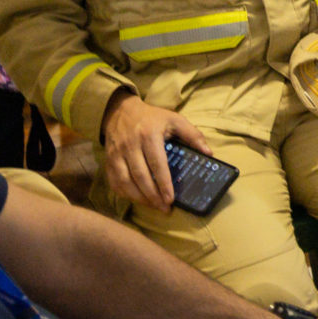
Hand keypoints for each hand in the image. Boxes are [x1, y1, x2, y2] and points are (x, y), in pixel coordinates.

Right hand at [99, 94, 212, 212]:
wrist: (120, 110)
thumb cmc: (152, 118)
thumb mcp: (174, 120)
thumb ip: (192, 135)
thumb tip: (209, 153)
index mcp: (148, 135)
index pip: (157, 164)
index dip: (164, 183)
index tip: (171, 199)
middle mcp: (130, 145)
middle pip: (140, 176)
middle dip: (152, 196)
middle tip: (164, 208)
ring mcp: (116, 154)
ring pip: (125, 182)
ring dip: (139, 198)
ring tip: (153, 206)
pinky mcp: (108, 160)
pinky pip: (113, 181)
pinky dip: (124, 194)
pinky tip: (137, 199)